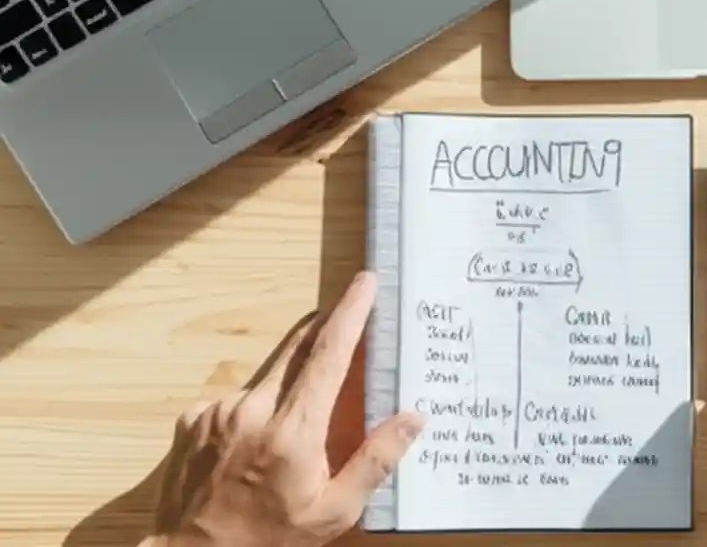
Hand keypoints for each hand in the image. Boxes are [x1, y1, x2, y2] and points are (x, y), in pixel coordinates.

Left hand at [142, 272, 423, 546]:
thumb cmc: (269, 540)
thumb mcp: (335, 512)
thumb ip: (377, 460)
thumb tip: (414, 418)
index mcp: (293, 431)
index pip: (329, 354)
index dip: (351, 313)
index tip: (365, 283)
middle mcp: (253, 409)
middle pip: (298, 348)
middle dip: (326, 326)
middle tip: (350, 313)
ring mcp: (218, 410)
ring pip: (268, 376)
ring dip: (291, 381)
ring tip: (299, 420)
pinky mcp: (194, 418)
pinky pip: (237, 398)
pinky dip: (256, 407)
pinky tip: (257, 441)